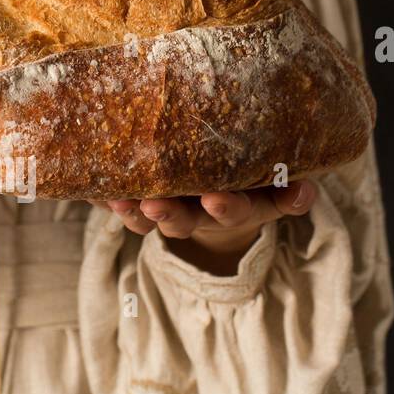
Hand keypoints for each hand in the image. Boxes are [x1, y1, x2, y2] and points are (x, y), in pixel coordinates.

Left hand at [90, 180, 317, 276]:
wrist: (224, 184)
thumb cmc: (253, 174)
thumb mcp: (275, 181)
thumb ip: (290, 188)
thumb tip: (305, 193)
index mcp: (239, 206)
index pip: (236, 211)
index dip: (225, 208)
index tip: (215, 199)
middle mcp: (201, 213)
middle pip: (183, 219)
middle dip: (168, 214)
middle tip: (153, 205)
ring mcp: (170, 209)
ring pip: (148, 216)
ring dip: (132, 212)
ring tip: (116, 199)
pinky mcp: (140, 202)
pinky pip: (118, 202)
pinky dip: (101, 198)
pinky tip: (89, 191)